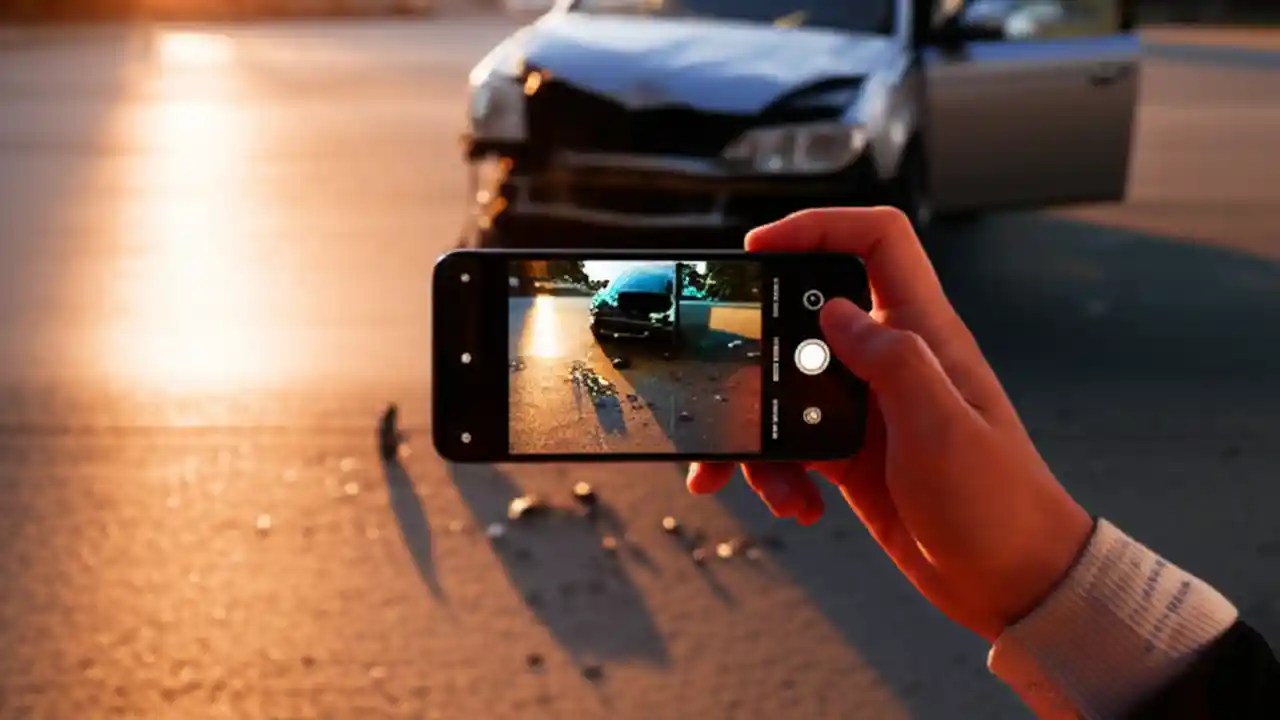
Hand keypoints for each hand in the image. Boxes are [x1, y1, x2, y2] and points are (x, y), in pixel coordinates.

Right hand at [688, 208, 1092, 640]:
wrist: (1010, 582)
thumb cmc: (997, 505)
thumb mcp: (942, 429)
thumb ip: (891, 359)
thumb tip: (832, 311)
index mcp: (924, 336)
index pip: (878, 243)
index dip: (820, 227)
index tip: (762, 245)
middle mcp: (892, 362)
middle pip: (808, 316)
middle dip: (758, 344)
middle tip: (727, 374)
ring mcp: (867, 408)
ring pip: (786, 387)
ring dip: (756, 430)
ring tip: (745, 476)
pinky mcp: (850, 453)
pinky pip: (790, 443)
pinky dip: (775, 472)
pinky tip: (793, 504)